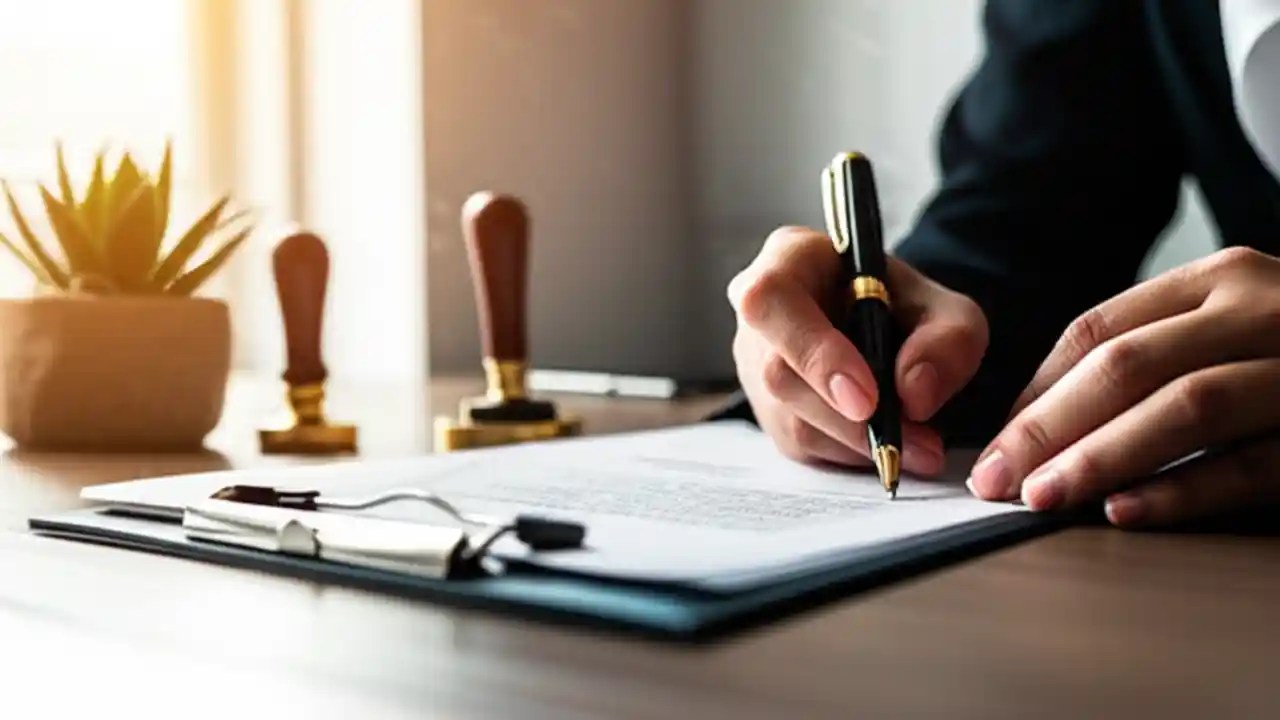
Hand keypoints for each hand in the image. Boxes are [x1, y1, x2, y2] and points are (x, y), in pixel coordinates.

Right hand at [728, 226, 988, 474]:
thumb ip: (947, 341)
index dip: (813, 352)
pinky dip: (850, 453)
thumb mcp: (948, 310)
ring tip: (918, 446)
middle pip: (780, 374)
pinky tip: (888, 443)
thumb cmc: (906, 308)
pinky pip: (800, 444)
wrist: (890, 328)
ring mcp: (755, 366)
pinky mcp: (768, 411)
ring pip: (791, 418)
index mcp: (791, 259)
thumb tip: (915, 394)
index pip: (772, 300)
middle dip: (846, 418)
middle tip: (907, 440)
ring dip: (857, 442)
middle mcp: (759, 314)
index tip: (866, 398)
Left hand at [969, 247, 1279, 527]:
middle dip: (1047, 427)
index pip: (1099, 329)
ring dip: (1102, 456)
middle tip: (994, 480)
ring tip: (1042, 498)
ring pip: (1188, 406)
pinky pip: (1257, 462)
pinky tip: (1127, 512)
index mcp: (1220, 279)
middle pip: (1127, 365)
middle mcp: (1263, 307)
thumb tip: (1037, 422)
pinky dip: (1187, 488)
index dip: (1036, 390)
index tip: (995, 443)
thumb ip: (1156, 354)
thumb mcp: (1232, 328)